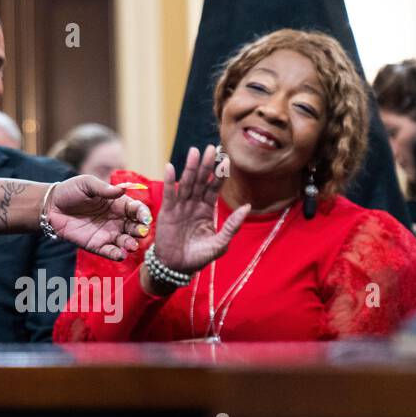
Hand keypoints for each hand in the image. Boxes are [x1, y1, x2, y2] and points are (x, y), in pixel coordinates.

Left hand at [47, 174, 152, 261]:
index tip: (144, 217)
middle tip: (140, 232)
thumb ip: (104, 188)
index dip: (144, 214)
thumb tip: (122, 189)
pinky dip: (117, 255)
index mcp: (119, 204)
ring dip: (131, 245)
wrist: (51, 206)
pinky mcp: (97, 245)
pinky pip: (110, 252)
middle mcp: (117, 220)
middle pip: (136, 228)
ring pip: (126, 242)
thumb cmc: (71, 191)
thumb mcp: (87, 184)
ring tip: (131, 245)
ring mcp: (108, 234)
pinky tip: (120, 254)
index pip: (137, 210)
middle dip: (141, 231)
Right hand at [152, 144, 249, 273]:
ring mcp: (180, 207)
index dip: (220, 174)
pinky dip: (170, 181)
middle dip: (206, 165)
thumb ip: (232, 225)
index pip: (214, 188)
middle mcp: (194, 205)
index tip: (226, 159)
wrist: (177, 268)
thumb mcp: (220, 243)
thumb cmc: (198, 257)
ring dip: (190, 167)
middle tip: (211, 148)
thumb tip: (247, 207)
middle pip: (201, 180)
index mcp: (207, 210)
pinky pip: (170, 194)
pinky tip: (171, 167)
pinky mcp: (167, 212)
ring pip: (186, 183)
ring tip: (194, 151)